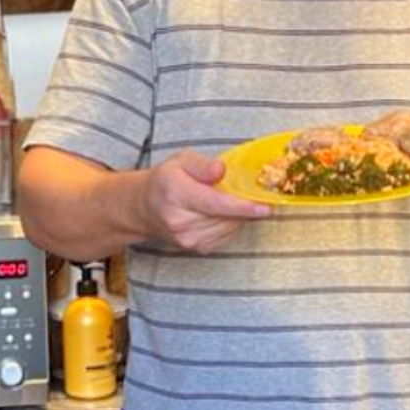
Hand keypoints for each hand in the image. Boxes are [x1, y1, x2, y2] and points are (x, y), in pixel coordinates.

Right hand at [140, 151, 270, 253]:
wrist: (146, 207)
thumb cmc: (166, 181)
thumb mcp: (181, 160)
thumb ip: (203, 164)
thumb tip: (221, 171)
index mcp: (176, 194)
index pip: (215, 204)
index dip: (243, 207)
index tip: (264, 207)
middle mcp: (181, 221)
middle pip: (226, 217)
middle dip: (242, 205)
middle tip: (242, 190)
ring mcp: (188, 239)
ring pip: (230, 227)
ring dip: (237, 214)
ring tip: (224, 199)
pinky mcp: (197, 248)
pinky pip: (227, 236)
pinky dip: (230, 223)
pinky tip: (220, 213)